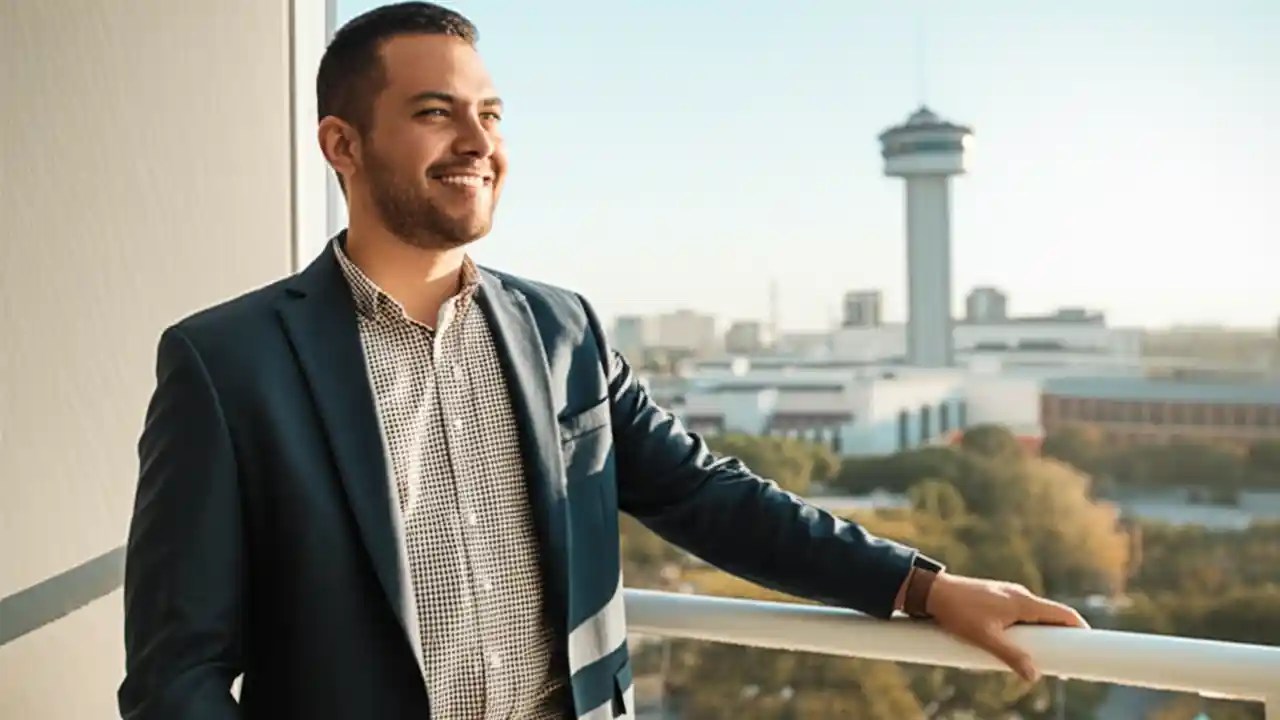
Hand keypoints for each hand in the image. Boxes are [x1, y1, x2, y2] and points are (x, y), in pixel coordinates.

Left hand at [925, 573, 1089, 682]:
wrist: (932, 591)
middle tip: (1067, 661)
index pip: (1063, 614)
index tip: (1091, 647)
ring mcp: (1008, 595)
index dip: (1080, 630)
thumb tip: (1034, 676)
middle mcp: (1019, 595)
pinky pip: (1021, 615)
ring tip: (1044, 657)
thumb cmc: (958, 611)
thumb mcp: (985, 638)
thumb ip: (1011, 656)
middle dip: (1062, 638)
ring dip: (1043, 634)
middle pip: (1052, 616)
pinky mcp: (996, 599)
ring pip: (1035, 616)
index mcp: (1023, 602)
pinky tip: (1018, 644)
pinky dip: (1028, 629)